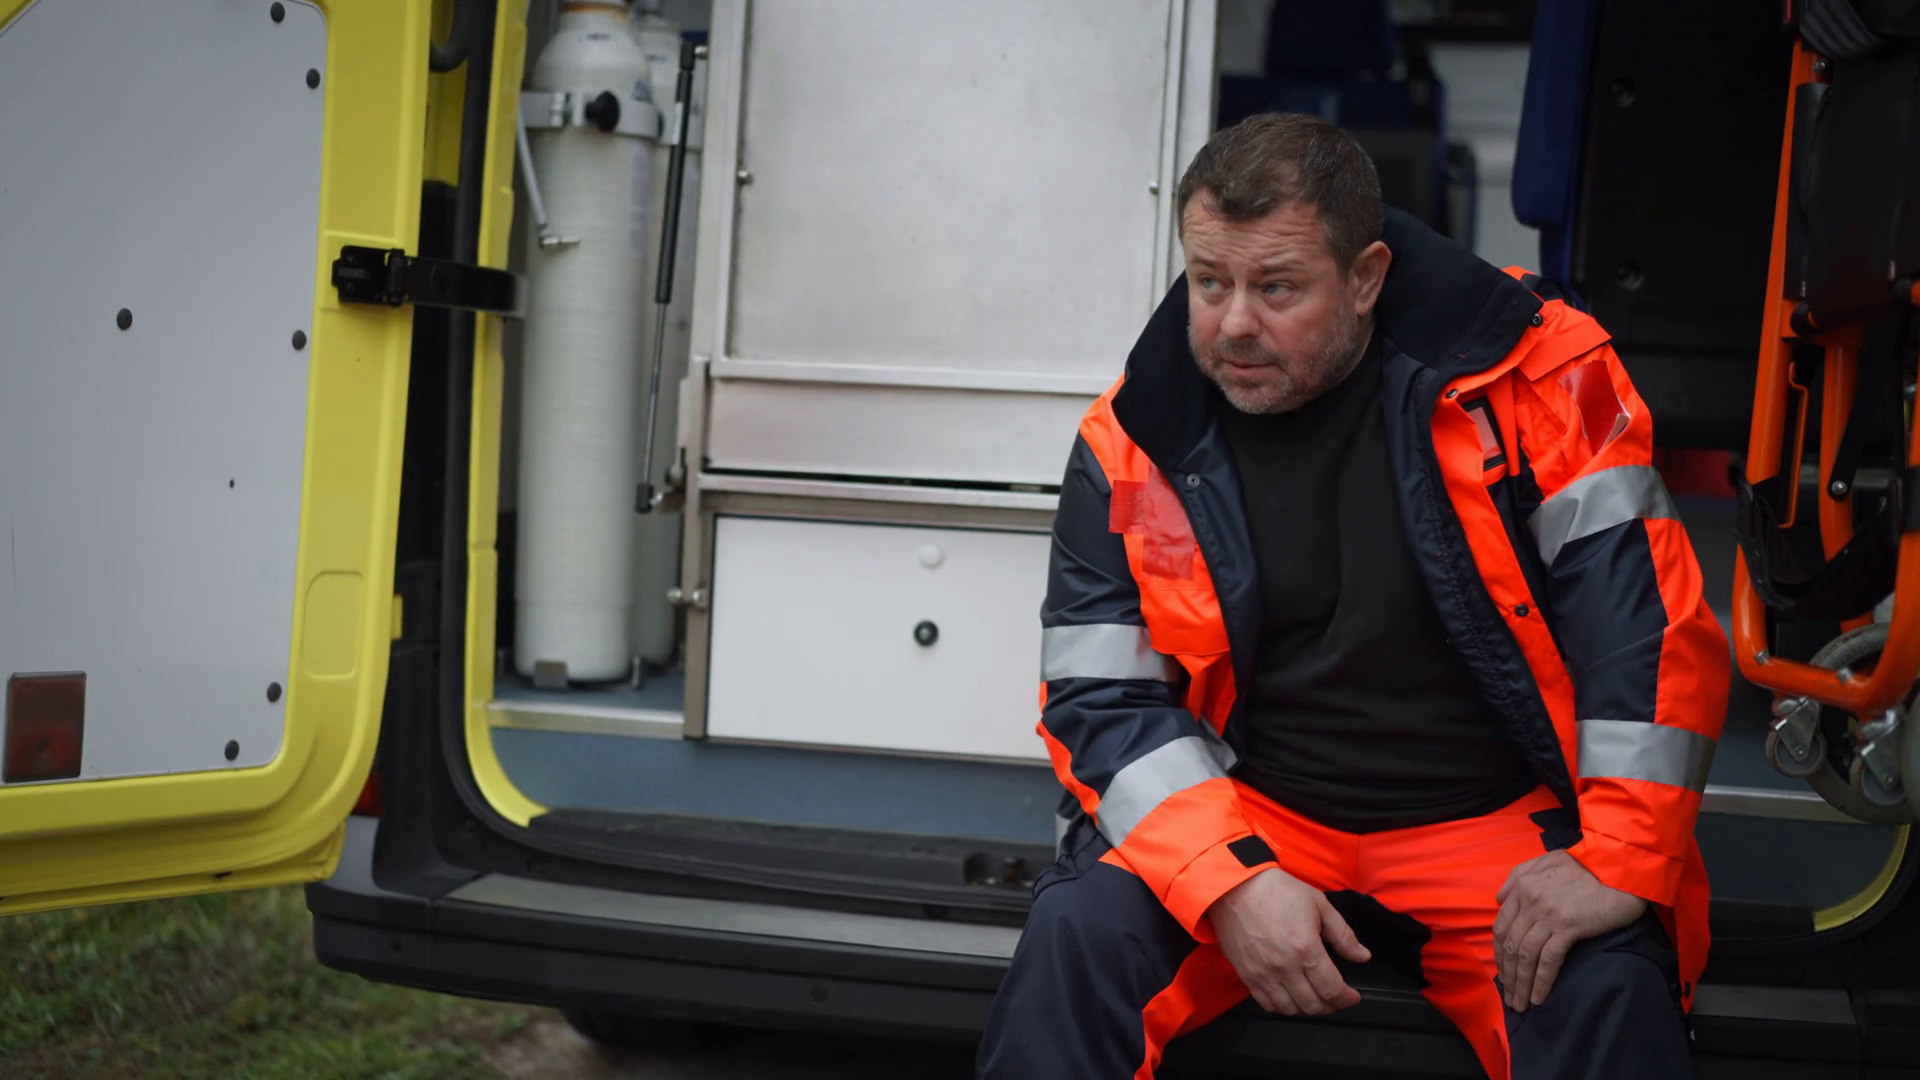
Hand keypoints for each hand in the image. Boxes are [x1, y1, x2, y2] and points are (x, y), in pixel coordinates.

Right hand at [1206, 868, 1372, 1016]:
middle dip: (1331, 1006)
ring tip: (1314, 998)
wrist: (1235, 886)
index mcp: (1306, 948)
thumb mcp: (1319, 904)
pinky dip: (1283, 1007)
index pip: (1332, 989)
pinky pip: (1267, 1004)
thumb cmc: (1279, 891)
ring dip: (1307, 1009)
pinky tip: (1290, 997)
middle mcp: (1285, 967)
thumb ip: (1343, 934)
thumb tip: (1363, 957)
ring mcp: (1263, 974)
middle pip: (1313, 1005)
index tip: (1353, 997)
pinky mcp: (1246, 975)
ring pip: (1291, 1009)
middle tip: (1336, 998)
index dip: (1347, 999)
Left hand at [1493, 850, 1646, 1012]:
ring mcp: (1548, 914)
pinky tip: (1539, 997)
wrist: (1619, 868)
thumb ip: (1518, 875)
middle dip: (1508, 975)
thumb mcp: (1546, 860)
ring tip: (1521, 1004)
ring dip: (1521, 983)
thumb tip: (1499, 899)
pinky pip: (1548, 960)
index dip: (1500, 954)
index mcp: (1522, 886)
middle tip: (1510, 996)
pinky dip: (1541, 981)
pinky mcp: (1569, 927)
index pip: (1501, 926)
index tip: (1503, 972)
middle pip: (1511, 944)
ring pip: (1525, 955)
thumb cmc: (1586, 866)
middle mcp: (1530, 900)